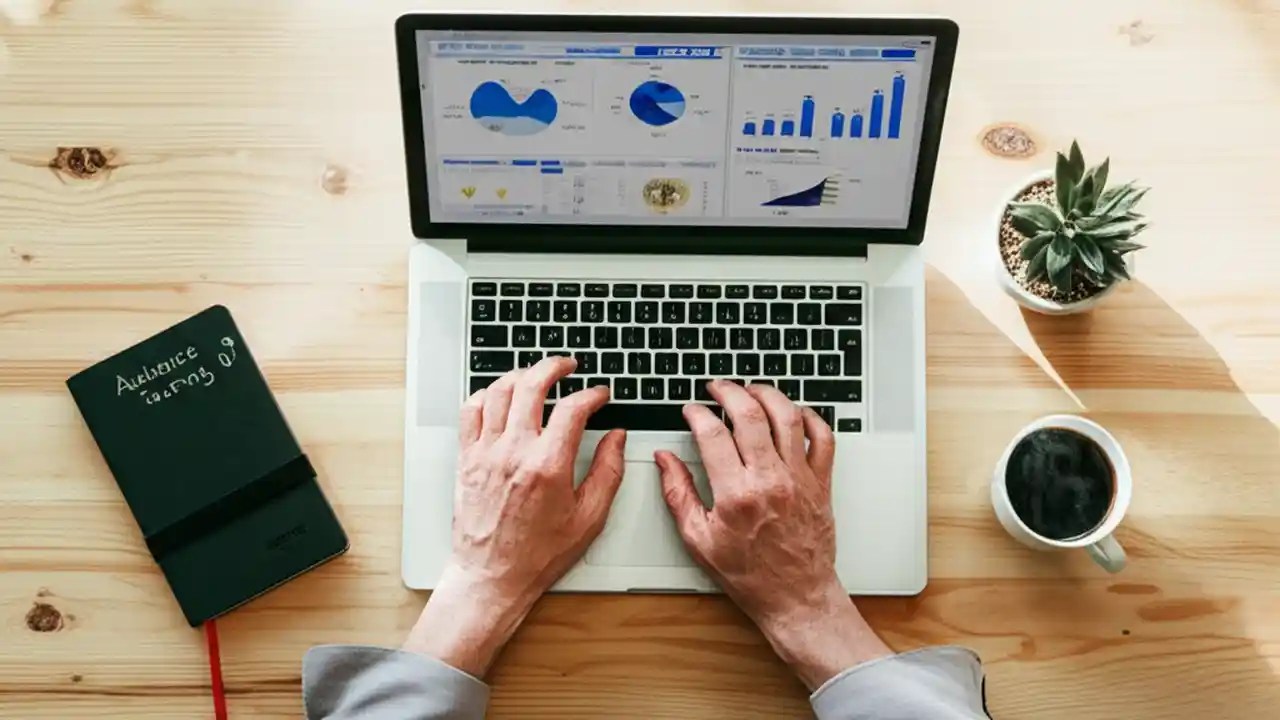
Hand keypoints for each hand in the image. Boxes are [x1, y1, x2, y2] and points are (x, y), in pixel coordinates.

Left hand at [403, 357, 625, 676]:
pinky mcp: (466, 459)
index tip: (600, 395)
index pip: (572, 409)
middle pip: (531, 385)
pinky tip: (499, 395)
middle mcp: (513, 452)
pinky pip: (470, 411)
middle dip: (554, 367)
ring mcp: (485, 453)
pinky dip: (485, 394)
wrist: (492, 577)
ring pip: (498, 391)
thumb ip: (608, 471)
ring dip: (520, 374)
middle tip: (568, 365)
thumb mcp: (589, 518)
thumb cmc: (538, 554)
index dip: (592, 394)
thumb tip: (617, 438)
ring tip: (535, 373)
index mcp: (548, 466)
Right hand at [657, 381, 890, 689]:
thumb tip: (665, 461)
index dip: (697, 413)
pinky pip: (823, 438)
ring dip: (767, 395)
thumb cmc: (749, 575)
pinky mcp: (821, 483)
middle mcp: (771, 481)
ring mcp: (799, 479)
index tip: (691, 409)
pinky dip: (811, 417)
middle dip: (729, 392)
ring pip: (788, 417)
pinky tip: (794, 412)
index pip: (712, 434)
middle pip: (750, 415)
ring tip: (751, 390)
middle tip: (717, 388)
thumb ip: (678, 494)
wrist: (796, 597)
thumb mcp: (699, 540)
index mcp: (736, 495)